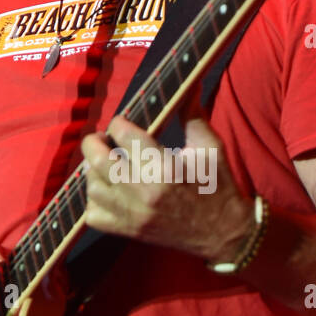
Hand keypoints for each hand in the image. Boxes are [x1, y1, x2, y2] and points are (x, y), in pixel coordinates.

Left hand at [81, 114, 253, 262]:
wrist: (224, 233)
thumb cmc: (218, 185)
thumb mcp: (210, 146)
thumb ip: (191, 113)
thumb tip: (187, 83)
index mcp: (163, 166)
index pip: (122, 132)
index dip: (120, 122)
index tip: (124, 123)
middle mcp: (143, 190)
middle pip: (96, 158)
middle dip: (95, 142)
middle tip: (104, 139)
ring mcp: (133, 214)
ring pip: (91, 185)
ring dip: (94, 170)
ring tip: (107, 164)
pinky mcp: (129, 231)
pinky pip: (93, 214)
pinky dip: (94, 200)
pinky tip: (108, 190)